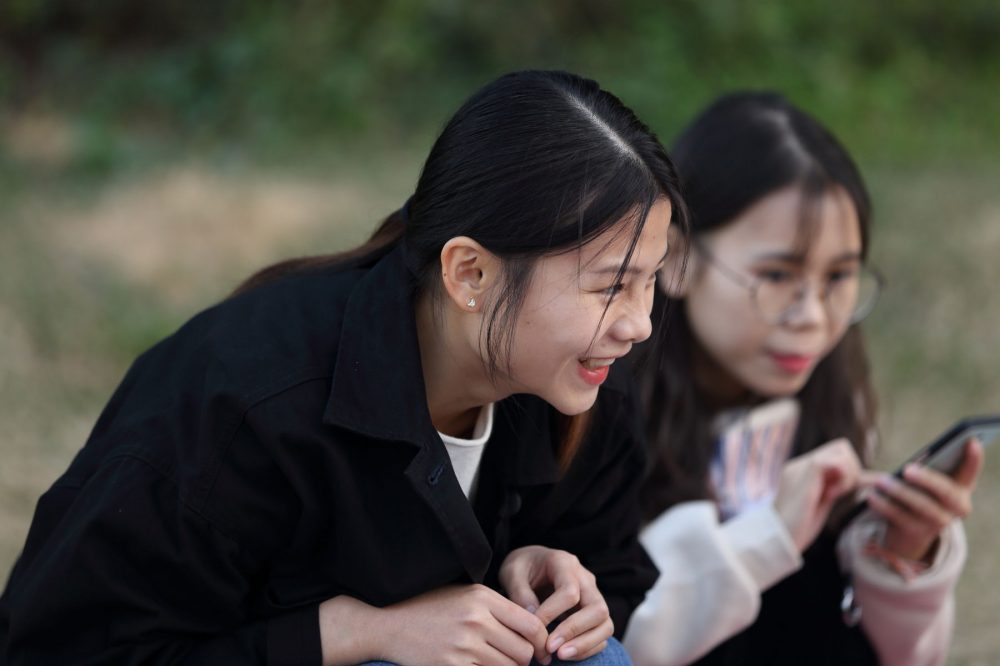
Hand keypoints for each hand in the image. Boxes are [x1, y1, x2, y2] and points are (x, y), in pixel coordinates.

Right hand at [320, 585, 548, 665]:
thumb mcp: (465, 595)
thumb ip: (497, 608)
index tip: (541, 650)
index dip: (542, 641)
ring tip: (497, 663)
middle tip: (519, 661)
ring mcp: (464, 645)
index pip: (531, 624)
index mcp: (482, 597)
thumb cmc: (431, 607)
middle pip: (524, 651)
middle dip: (526, 660)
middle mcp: (476, 619)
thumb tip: (533, 628)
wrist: (390, 624)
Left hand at [499, 546, 611, 661]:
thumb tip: (534, 621)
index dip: (552, 613)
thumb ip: (520, 593)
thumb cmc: (522, 568)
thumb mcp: (512, 572)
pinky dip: (586, 648)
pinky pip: (601, 635)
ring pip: (605, 624)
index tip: (532, 628)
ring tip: (559, 656)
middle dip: (574, 631)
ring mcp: (593, 597)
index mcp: (565, 563)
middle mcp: (586, 579)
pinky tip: (564, 655)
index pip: (570, 591)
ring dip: (584, 644)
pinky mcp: (594, 614)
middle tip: (549, 648)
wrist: (532, 564)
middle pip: (597, 608)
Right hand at [774, 438, 861, 550]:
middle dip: (852, 469)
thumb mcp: (820, 503)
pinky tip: (832, 495)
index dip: (850, 470)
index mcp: (803, 469)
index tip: (846, 493)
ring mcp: (801, 467)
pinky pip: (834, 461)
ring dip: (848, 473)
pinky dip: (842, 478)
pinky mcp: (805, 474)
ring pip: (840, 450)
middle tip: (843, 492)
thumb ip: (834, 488)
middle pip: (841, 447)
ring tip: (836, 494)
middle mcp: (800, 463)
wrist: (776, 539)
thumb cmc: (797, 528)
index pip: (836, 453)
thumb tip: (864, 480)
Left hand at [864, 438, 981, 561]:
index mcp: (961, 488)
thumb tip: (912, 465)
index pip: (970, 472)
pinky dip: (884, 505)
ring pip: (921, 506)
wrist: (909, 533)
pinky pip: (900, 517)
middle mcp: (956, 507)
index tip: (971, 441)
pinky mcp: (917, 533)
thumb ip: (926, 470)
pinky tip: (871, 496)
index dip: (974, 459)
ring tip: (880, 481)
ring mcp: (938, 522)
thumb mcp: (925, 483)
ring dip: (899, 492)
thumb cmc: (918, 494)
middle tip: (907, 469)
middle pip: (945, 492)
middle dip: (927, 480)